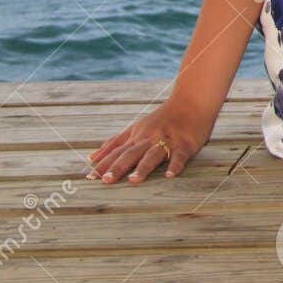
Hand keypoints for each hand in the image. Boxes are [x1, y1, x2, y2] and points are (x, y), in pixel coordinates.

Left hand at [86, 99, 213, 183]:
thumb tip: (92, 158)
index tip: (90, 178)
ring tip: (133, 180)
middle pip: (132, 153)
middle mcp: (150, 138)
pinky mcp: (186, 144)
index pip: (117, 151)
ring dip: (143, 167)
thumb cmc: (164, 117)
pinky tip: (169, 175)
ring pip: (153, 154)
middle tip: (106, 181)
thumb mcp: (137, 127)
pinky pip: (179, 156)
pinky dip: (175, 165)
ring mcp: (168, 141)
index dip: (104, 164)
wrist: (192, 101)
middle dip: (118, 167)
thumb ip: (116, 143)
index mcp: (137, 136)